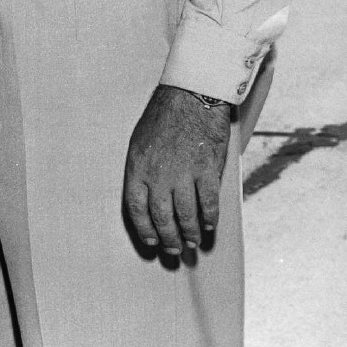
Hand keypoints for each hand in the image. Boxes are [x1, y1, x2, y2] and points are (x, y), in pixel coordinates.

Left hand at [123, 83, 231, 255]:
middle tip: (175, 250)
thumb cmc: (163, 117)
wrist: (190, 96)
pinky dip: (210, 219)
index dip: (144, 229)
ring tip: (193, 242)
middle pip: (162, 218)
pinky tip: (210, 227)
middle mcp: (159, 174)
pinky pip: (208, 203)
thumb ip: (143, 170)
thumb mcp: (140, 141)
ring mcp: (184, 174)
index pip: (136, 208)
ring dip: (190, 233)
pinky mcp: (207, 170)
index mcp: (138, 167)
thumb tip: (149, 198)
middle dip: (168, 239)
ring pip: (186, 216)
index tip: (150, 242)